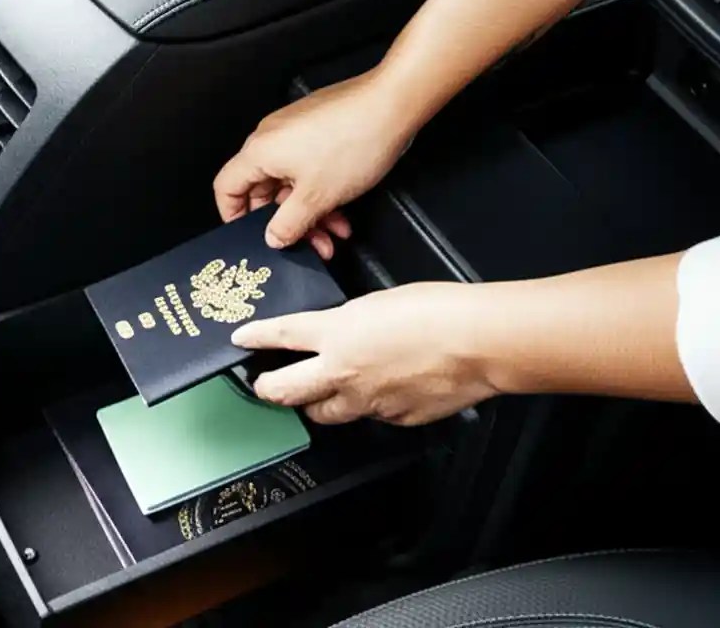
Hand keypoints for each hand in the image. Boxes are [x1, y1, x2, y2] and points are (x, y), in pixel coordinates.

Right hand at [213, 71, 416, 257]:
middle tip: (305, 243)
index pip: (227, 187)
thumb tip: (273, 238)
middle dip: (285, 222)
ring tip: (333, 232)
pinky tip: (342, 211)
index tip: (248, 235)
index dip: (233, 215)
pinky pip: (307, 169)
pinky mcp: (316, 130)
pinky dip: (320, 192)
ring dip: (309, 213)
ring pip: (290, 183)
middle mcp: (271, 138)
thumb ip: (288, 224)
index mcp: (259, 151)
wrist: (393, 104)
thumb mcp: (317, 197)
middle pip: (263, 190)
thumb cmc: (355, 140)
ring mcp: (294, 132)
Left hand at [230, 283, 499, 425]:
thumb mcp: (379, 303)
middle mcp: (342, 371)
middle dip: (267, 389)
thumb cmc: (438, 312)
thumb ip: (351, 322)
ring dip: (317, 404)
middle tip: (262, 385)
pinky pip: (370, 417)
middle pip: (284, 390)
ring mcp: (366, 401)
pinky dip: (368, 407)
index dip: (256, 337)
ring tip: (319, 396)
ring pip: (325, 413)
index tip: (241, 338)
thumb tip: (342, 333)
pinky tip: (380, 394)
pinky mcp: (393, 418)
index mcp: (336, 333)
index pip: (281, 336)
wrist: (478, 342)